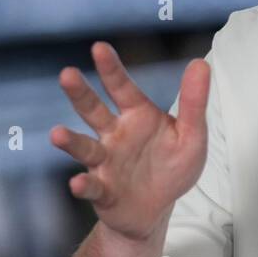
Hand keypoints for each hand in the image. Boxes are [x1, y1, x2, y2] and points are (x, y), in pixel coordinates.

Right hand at [50, 42, 209, 241]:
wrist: (158, 209)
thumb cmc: (173, 166)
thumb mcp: (192, 135)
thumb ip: (194, 102)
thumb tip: (200, 63)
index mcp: (137, 116)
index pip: (122, 88)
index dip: (111, 69)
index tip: (99, 47)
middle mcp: (114, 135)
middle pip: (92, 110)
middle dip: (80, 93)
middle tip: (67, 74)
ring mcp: (104, 163)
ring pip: (84, 148)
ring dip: (70, 141)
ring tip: (57, 134)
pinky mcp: (102, 191)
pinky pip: (91, 186)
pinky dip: (83, 185)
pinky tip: (78, 182)